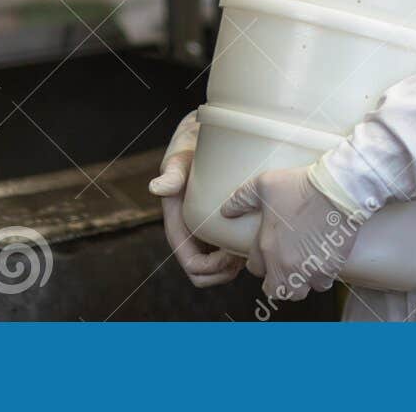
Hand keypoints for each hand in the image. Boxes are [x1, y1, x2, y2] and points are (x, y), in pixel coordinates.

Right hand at [148, 110, 245, 287]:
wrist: (201, 140)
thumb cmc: (188, 151)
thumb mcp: (179, 161)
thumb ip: (171, 174)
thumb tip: (156, 187)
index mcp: (179, 229)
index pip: (192, 265)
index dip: (212, 268)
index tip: (231, 253)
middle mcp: (192, 236)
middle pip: (206, 275)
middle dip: (225, 272)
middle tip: (246, 252)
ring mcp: (207, 233)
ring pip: (221, 269)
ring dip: (236, 266)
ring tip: (253, 245)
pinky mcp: (222, 226)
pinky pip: (231, 251)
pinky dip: (243, 251)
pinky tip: (259, 234)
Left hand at [221, 166, 364, 301]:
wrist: (337, 190)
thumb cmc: (301, 186)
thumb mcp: (264, 185)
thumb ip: (242, 199)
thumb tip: (226, 210)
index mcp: (266, 246)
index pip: (255, 268)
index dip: (259, 260)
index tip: (266, 252)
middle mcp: (285, 263)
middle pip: (275, 289)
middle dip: (275, 282)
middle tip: (281, 270)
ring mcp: (308, 268)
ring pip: (298, 292)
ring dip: (297, 284)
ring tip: (299, 271)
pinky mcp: (329, 267)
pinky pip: (321, 285)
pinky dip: (319, 278)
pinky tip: (319, 264)